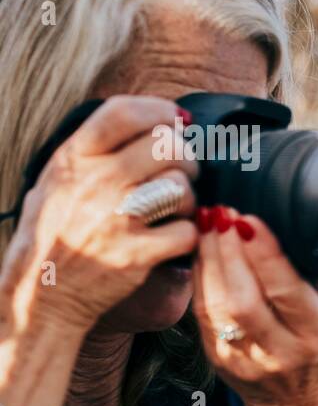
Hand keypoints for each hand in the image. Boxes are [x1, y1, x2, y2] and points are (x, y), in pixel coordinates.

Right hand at [0, 96, 196, 332]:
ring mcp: (115, 219)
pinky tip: (171, 238)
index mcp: (73, 159)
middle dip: (186, 158)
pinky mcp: (136, 255)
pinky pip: (186, 231)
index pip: (124, 113)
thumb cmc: (56, 232)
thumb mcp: (58, 180)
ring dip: (187, 198)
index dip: (160, 111)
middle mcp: (93, 183)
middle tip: (183, 173)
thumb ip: (99, 149)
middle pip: (167, 146)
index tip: (176, 122)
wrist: (41, 294)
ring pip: (181, 187)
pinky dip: (187, 236)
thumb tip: (164, 121)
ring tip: (172, 209)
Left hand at [191, 206, 317, 405]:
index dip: (266, 255)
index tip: (250, 220)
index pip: (288, 291)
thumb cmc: (316, 347)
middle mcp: (280, 350)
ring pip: (216, 305)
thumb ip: (317, 274)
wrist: (295, 404)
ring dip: (208, 259)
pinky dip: (199, 277)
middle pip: (244, 298)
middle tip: (221, 212)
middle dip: (229, 250)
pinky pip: (201, 313)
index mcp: (316, 334)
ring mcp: (244, 359)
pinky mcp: (217, 360)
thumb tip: (301, 222)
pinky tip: (200, 251)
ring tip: (207, 224)